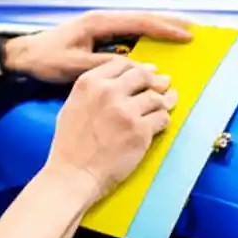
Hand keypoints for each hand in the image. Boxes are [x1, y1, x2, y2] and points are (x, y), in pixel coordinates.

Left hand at [6, 10, 192, 83]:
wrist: (24, 56)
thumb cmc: (45, 59)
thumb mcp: (75, 66)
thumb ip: (105, 66)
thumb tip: (136, 70)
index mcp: (99, 22)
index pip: (140, 23)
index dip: (165, 29)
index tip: (187, 36)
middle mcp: (103, 20)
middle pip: (144, 19)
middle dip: (170, 23)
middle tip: (195, 28)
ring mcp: (101, 26)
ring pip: (138, 24)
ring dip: (160, 28)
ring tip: (183, 33)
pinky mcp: (99, 35)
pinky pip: (129, 33)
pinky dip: (147, 36)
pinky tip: (158, 45)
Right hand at [45, 56, 177, 201]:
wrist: (73, 174)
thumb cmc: (70, 144)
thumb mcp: (73, 105)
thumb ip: (94, 90)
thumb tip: (119, 81)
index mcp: (89, 83)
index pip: (122, 64)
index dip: (138, 67)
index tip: (146, 72)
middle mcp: (108, 92)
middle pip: (142, 75)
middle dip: (155, 80)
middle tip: (163, 84)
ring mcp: (126, 111)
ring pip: (156, 96)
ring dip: (163, 101)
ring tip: (167, 103)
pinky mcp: (140, 131)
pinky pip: (162, 117)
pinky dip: (163, 120)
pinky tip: (160, 124)